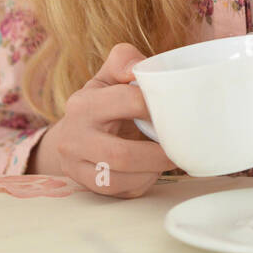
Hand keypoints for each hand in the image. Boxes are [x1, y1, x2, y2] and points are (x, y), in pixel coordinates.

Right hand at [31, 43, 174, 197]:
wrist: (72, 134)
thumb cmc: (101, 100)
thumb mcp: (109, 75)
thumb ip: (123, 60)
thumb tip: (139, 67)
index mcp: (83, 104)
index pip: (127, 101)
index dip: (157, 106)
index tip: (176, 109)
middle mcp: (74, 137)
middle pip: (120, 153)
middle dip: (156, 153)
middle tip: (179, 146)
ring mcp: (76, 165)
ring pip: (118, 179)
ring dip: (150, 171)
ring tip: (167, 159)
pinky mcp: (86, 186)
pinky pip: (119, 191)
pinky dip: (141, 183)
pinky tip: (151, 171)